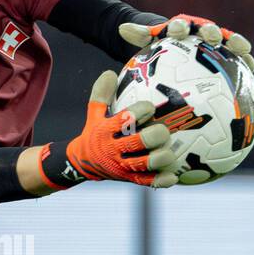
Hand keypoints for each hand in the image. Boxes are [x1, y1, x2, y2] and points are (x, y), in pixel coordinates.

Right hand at [37, 70, 178, 189]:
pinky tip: (172, 176)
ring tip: (169, 152)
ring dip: (159, 157)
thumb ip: (101, 94)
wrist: (81, 164)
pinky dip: (160, 180)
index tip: (150, 107)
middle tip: (163, 130)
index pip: (124, 119)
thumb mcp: (93, 113)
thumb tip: (110, 72)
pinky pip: (145, 182)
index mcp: (105, 130)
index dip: (141, 111)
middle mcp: (113, 149)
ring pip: (143, 164)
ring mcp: (120, 166)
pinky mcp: (127, 179)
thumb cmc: (94, 133)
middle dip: (154, 135)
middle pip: (137, 142)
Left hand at [119, 13, 253, 71]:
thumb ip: (138, 34)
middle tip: (213, 36)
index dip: (180, 28)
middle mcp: (200, 32)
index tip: (178, 30)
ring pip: (227, 41)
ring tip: (245, 50)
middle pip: (207, 30)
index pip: (180, 26)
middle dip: (212, 32)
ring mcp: (215, 42)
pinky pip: (235, 58)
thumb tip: (121, 28)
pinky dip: (245, 62)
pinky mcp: (225, 53)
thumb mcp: (146, 40)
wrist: (174, 43)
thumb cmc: (159, 43)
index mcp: (181, 28)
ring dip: (236, 44)